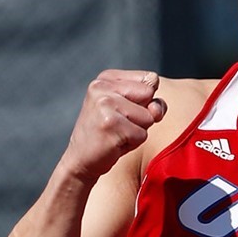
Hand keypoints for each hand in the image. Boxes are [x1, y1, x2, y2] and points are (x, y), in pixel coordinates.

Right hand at [59, 69, 165, 184]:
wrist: (81, 159)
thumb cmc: (110, 134)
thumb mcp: (132, 112)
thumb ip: (152, 103)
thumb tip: (156, 110)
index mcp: (107, 77)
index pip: (151, 79)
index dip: (146, 100)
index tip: (123, 110)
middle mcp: (102, 86)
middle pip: (149, 94)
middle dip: (142, 115)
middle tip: (119, 124)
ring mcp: (105, 103)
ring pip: (148, 117)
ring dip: (137, 131)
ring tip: (116, 133)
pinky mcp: (109, 123)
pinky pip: (142, 134)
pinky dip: (133, 143)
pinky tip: (114, 142)